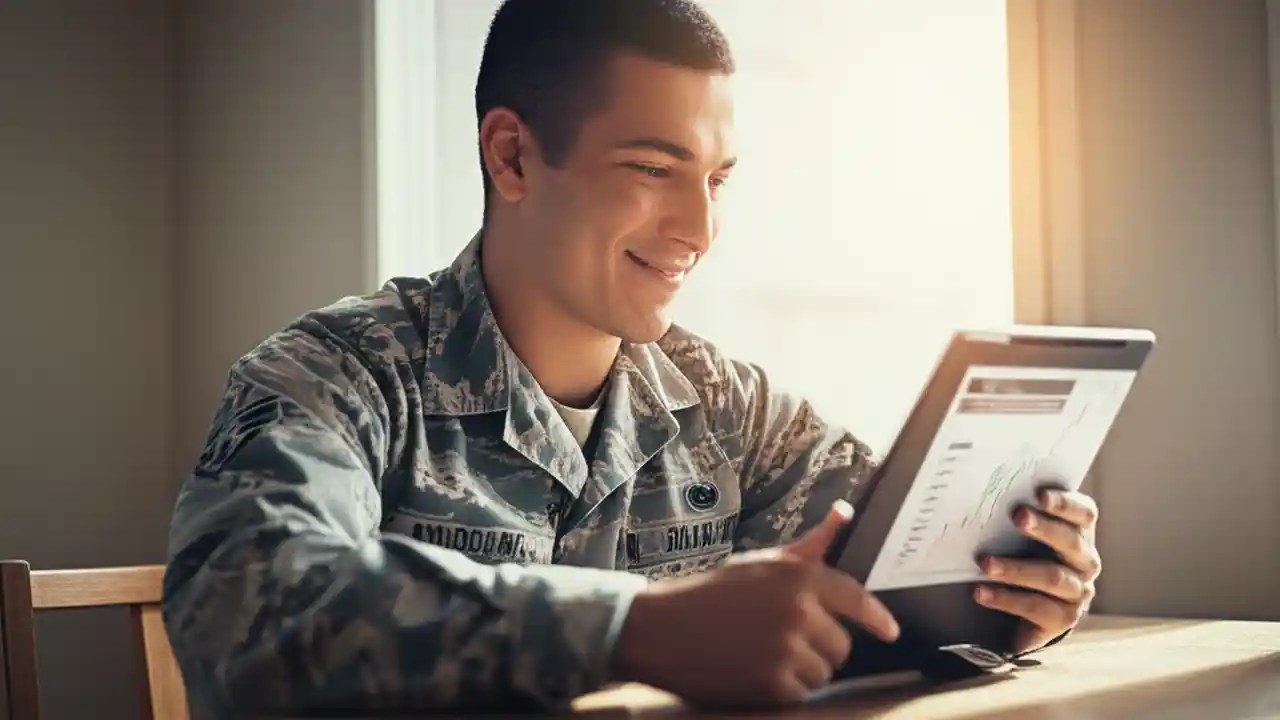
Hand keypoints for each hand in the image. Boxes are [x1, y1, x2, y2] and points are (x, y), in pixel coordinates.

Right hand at [612, 501, 899, 707]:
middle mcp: (799, 611)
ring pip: (823, 673)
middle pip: (841, 645)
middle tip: (780, 638)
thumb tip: (845, 511)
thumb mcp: (761, 562)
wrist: (660, 628)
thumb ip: (809, 546)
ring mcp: (787, 649)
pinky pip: (800, 695)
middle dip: (818, 646)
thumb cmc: (710, 591)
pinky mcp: (772, 684)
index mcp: (799, 576)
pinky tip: (753, 671)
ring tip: (762, 653)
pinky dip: (782, 689)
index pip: (856, 599)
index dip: (877, 618)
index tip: (890, 632)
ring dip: (801, 670)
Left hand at [975, 487, 1101, 653]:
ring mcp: (1078, 592)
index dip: (1066, 502)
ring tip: (985, 563)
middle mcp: (1085, 562)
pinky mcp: (1062, 619)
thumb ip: (1018, 517)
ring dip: (1016, 568)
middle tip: (1018, 515)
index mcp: (1079, 533)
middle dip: (1044, 528)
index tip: (1040, 494)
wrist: (1020, 616)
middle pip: (1071, 542)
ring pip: (1052, 577)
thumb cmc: (1019, 559)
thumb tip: (983, 492)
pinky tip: (981, 593)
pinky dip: (1006, 598)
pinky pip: (1036, 607)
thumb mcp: (1019, 536)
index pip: (1084, 513)